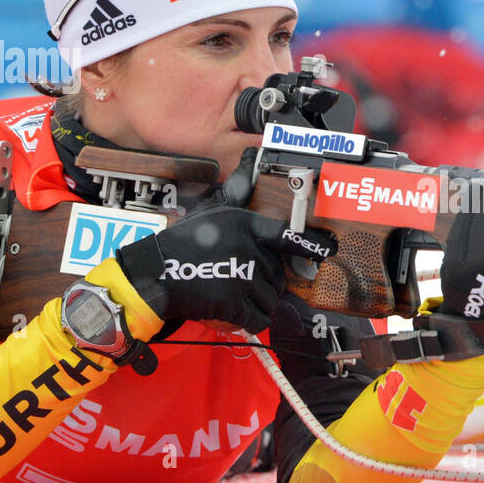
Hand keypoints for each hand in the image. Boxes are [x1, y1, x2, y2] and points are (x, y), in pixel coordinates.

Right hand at [117, 206, 335, 334]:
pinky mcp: (233, 302)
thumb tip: (251, 162)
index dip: (310, 243)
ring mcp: (241, 276)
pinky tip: (236, 313)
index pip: (286, 234)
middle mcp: (247, 248)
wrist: (154, 273)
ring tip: (234, 295)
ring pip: (271, 298)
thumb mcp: (212, 211)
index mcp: (244, 225)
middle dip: (265, 283)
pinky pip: (258, 318)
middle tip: (241, 281)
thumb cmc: (182, 242)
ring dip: (258, 303)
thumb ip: (236, 192)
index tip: (329, 249)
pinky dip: (250, 320)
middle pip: (277, 275)